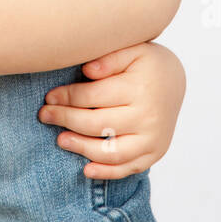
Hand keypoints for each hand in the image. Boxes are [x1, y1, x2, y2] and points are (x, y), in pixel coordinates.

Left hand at [37, 41, 185, 177]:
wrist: (175, 81)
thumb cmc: (146, 63)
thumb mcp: (132, 49)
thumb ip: (109, 58)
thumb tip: (87, 71)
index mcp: (139, 88)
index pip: (94, 97)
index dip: (67, 97)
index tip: (49, 97)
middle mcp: (148, 117)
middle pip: (98, 124)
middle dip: (66, 120)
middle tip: (45, 116)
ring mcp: (153, 139)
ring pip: (111, 152)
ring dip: (81, 148)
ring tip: (60, 139)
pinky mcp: (155, 153)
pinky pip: (128, 168)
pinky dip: (106, 172)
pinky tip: (86, 169)